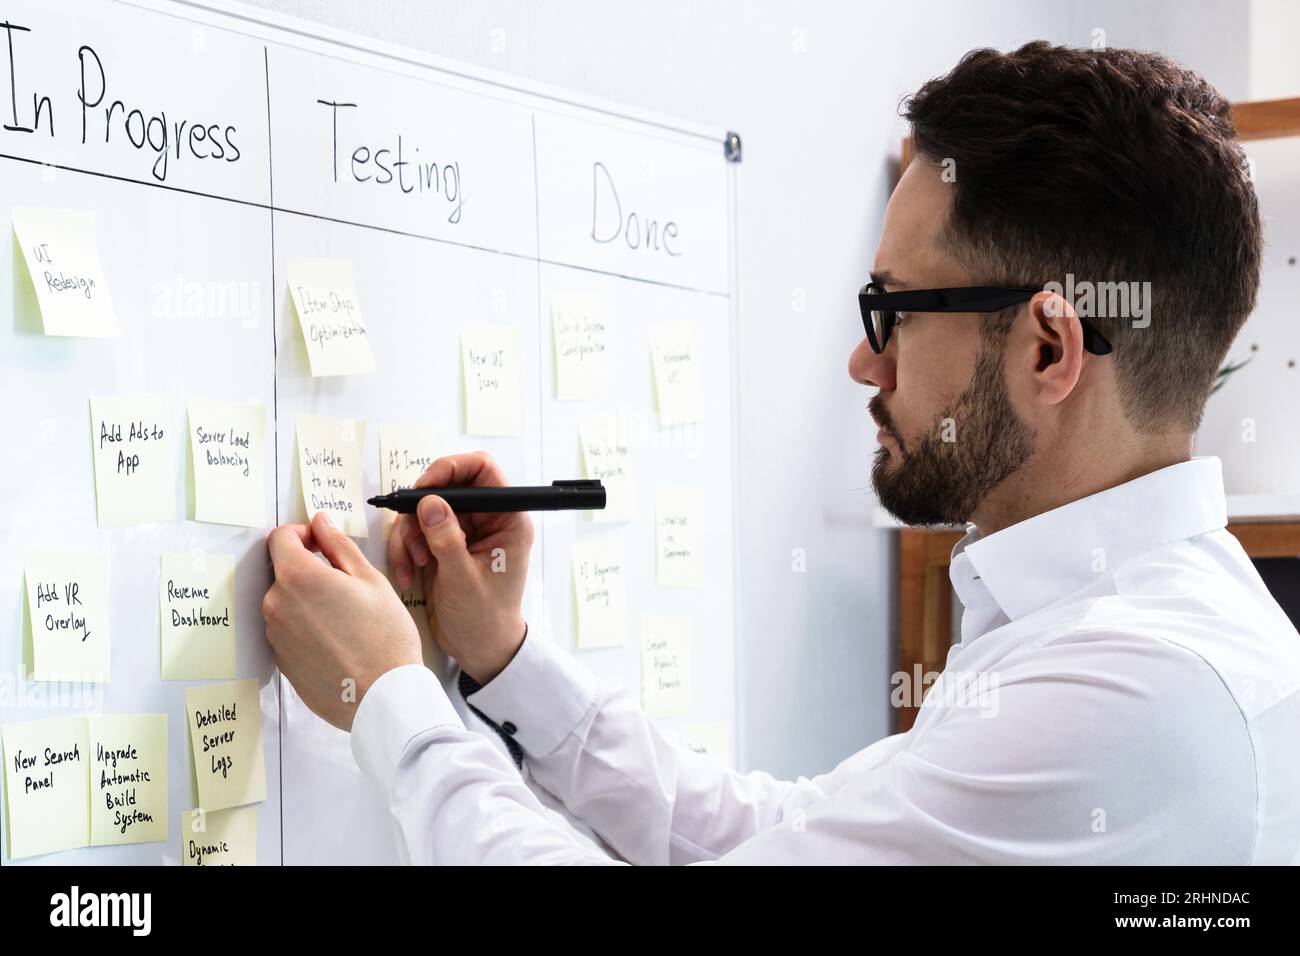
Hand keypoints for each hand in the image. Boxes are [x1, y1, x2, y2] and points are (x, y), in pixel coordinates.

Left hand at [264, 511, 422, 730]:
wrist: (382, 695)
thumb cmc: (384, 637)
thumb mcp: (370, 579)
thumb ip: (338, 546)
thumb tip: (320, 523)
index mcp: (298, 577)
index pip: (280, 538)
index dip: (302, 533)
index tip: (321, 543)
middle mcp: (277, 604)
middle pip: (284, 571)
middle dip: (309, 569)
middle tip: (346, 585)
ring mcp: (276, 635)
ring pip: (286, 602)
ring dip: (307, 600)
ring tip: (345, 617)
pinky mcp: (281, 660)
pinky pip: (289, 630)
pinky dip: (307, 627)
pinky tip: (337, 639)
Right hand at [386, 451, 531, 683]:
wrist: (479, 648)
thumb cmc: (485, 619)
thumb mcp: (463, 580)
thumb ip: (447, 540)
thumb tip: (431, 504)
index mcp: (508, 520)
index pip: (483, 470)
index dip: (452, 468)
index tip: (425, 487)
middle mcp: (487, 519)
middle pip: (446, 486)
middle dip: (422, 509)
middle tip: (412, 533)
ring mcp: (463, 531)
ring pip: (425, 508)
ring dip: (411, 534)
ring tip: (415, 563)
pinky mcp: (443, 544)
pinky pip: (416, 530)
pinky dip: (406, 548)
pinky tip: (409, 573)